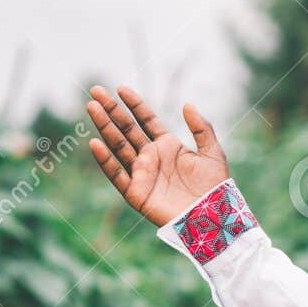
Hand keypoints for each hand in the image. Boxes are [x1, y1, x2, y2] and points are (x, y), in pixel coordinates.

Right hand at [86, 85, 228, 226]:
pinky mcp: (136, 193)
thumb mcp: (212, 153)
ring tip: (91, 107)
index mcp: (168, 147)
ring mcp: (142, 174)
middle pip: (127, 130)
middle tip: (95, 91)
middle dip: (111, 111)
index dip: (135, 105)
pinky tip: (95, 142)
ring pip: (118, 146)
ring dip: (104, 127)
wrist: (213, 218)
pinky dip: (105, 160)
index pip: (147, 121)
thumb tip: (187, 104)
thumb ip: (202, 128)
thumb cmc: (216, 187)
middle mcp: (152, 158)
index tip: (121, 88)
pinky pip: (116, 174)